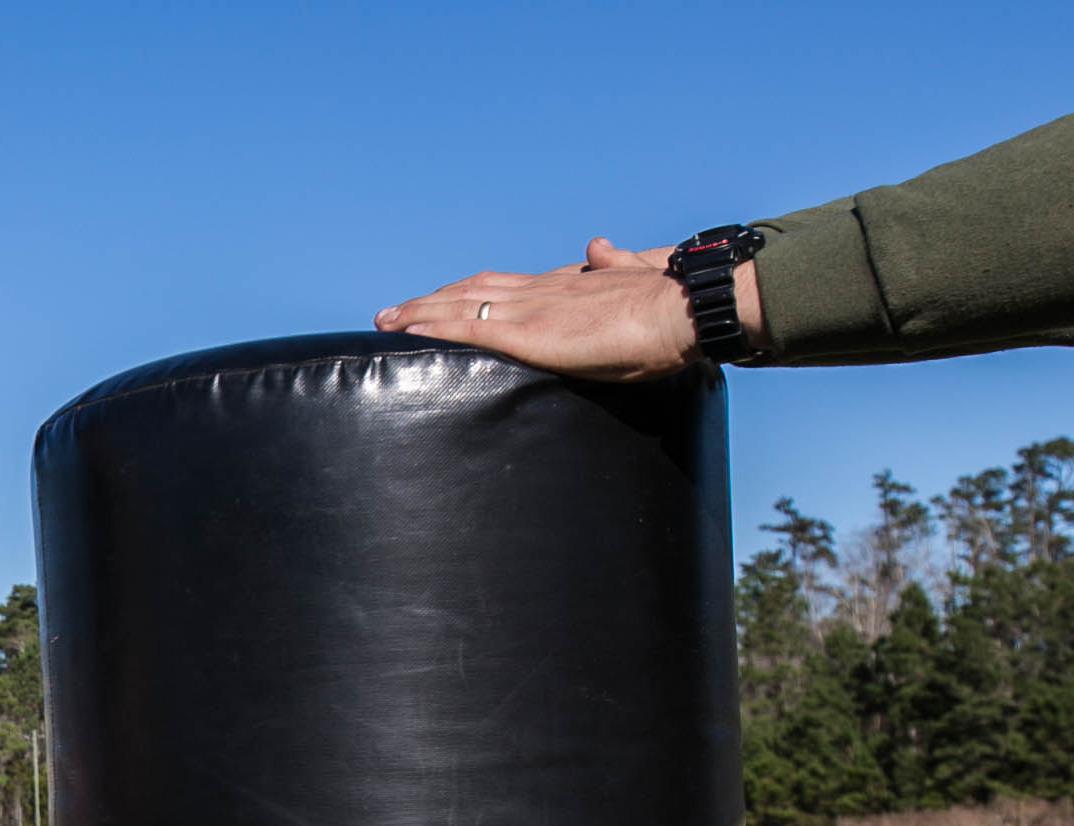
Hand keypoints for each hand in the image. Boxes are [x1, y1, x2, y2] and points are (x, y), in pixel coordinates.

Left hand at [373, 237, 758, 380]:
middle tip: (391, 314)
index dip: (464, 292)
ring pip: (460, 306)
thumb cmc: (672, 304)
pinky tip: (409, 334)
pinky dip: (436, 331)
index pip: (503, 284)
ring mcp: (534, 310)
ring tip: (385, 323)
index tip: (436, 299)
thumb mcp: (634, 276)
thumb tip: (598, 243)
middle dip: (428, 303)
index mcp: (566, 284)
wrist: (688, 306)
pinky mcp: (533, 334)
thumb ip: (612, 264)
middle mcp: (542, 291)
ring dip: (419, 315)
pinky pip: (472, 330)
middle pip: (470, 291)